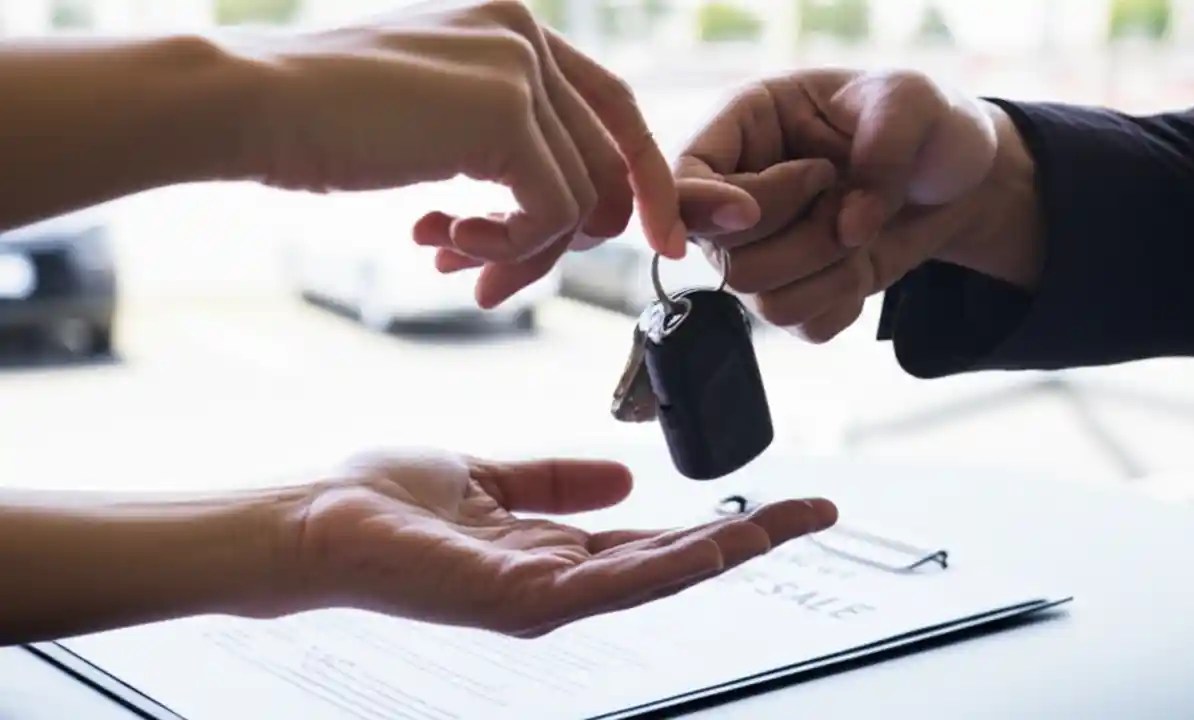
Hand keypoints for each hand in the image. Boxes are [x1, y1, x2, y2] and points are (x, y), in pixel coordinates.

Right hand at [235, 1, 685, 307]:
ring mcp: (519, 69)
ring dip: (521, 252)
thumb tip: (569, 209)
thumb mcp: (434, 118)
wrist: (252, 104)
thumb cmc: (324, 119)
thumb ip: (504, 143)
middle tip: (492, 281)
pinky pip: (549, 213)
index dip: (644, 180)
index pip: (615, 109)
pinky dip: (506, 247)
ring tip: (454, 259)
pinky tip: (439, 238)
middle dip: (561, 242)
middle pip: (606, 165)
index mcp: (512, 28)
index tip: (657, 242)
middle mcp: (526, 35)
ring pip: (581, 198)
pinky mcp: (504, 115)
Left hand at [287, 450, 836, 636]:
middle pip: (672, 563)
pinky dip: (665, 566)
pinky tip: (709, 544)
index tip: (776, 503)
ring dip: (725, 552)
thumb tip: (625, 476)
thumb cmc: (385, 503)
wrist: (315, 520)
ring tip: (786, 525)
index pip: (654, 541)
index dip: (719, 524)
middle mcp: (556, 584)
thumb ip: (554, 480)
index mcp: (551, 552)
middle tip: (815, 513)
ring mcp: (540, 599)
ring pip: (654, 578)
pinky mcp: (518, 600)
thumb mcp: (490, 476)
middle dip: (747, 541)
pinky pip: (607, 584)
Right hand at [674, 69, 1041, 342]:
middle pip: (725, 253)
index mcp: (745, 124)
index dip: (703, 208)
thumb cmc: (925, 125)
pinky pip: (798, 323)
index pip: (684, 178)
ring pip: (758, 295)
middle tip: (843, 195)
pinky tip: (861, 265)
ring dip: (827, 270)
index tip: (749, 213)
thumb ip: (882, 147)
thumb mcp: (914, 103)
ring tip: (860, 229)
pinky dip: (841, 301)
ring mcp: (761, 246)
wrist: (958, 182)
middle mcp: (738, 190)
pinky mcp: (792, 290)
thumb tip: (848, 228)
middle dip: (801, 236)